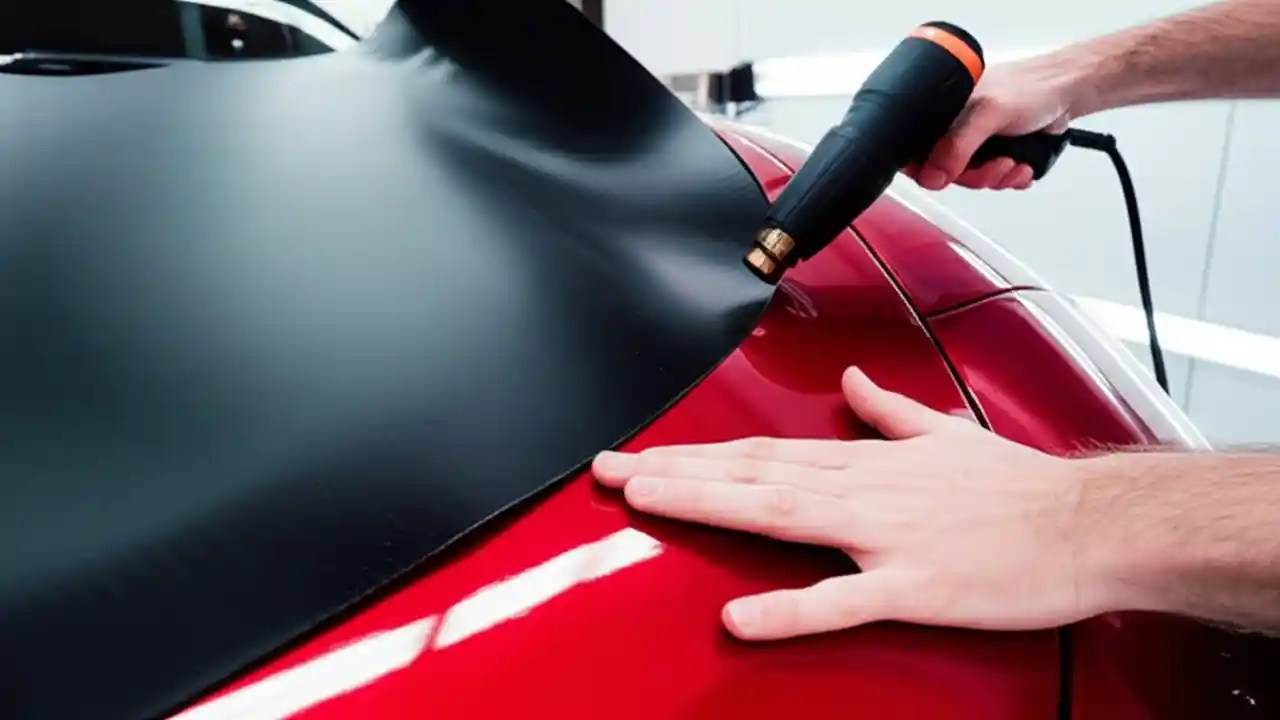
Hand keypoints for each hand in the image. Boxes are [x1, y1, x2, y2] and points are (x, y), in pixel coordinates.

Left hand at [593, 367, 1101, 640]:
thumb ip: (889, 411)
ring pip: (778, 515)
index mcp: (866, 460)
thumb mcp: (947, 432)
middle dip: (674, 471)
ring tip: (644, 500)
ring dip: (707, 504)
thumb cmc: (1020, 488)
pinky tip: (740, 618)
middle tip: (608, 468)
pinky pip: (842, 600)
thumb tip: (855, 385)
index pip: (761, 450)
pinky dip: (789, 607)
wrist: (1088, 525)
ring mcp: (884, 536)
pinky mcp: (913, 586)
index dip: (696, 453)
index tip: (644, 452)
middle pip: (751, 474)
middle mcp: (863, 489)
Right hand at [906, 53, 1088, 191]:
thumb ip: (958, 145)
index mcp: (943, 111)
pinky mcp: (996, 154)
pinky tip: (1021, 164)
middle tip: (994, 164)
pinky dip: (1009, 178)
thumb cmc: (1032, 87)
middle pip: (945, 172)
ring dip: (995, 177)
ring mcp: (977, 143)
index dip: (927, 168)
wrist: (1069, 92)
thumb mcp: (988, 113)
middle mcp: (956, 127)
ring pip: (971, 179)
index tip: (948, 173)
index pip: (916, 149)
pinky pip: (993, 180)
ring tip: (1012, 161)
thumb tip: (933, 175)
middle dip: (975, 175)